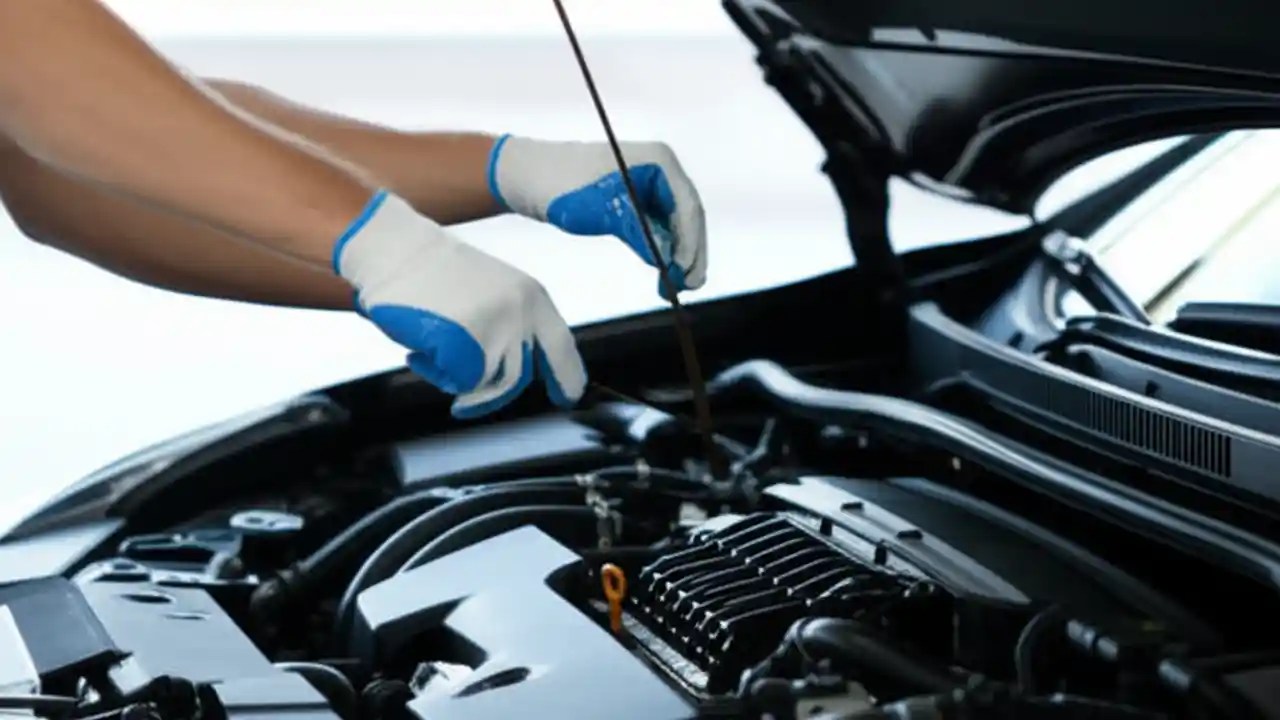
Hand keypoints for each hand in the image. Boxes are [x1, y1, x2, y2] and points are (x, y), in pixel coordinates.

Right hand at [336, 191, 586, 417]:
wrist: (395, 249)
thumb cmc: (432, 271)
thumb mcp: (493, 291)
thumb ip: (513, 324)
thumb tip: (522, 369)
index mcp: (532, 296)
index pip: (562, 347)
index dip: (567, 377)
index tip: (569, 396)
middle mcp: (522, 313)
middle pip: (519, 378)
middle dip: (489, 396)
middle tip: (465, 405)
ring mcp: (496, 330)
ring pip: (486, 383)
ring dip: (456, 376)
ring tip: (433, 350)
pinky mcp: (466, 346)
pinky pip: (455, 381)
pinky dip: (434, 372)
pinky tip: (419, 350)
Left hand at [488, 134, 706, 298]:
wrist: (528, 178)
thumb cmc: (564, 187)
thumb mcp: (606, 213)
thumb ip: (641, 234)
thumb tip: (670, 260)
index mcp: (660, 161)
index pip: (688, 208)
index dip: (692, 244)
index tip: (688, 274)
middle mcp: (660, 169)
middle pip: (687, 217)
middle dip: (690, 253)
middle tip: (690, 286)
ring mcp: (649, 184)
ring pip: (674, 225)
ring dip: (677, 255)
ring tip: (676, 288)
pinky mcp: (635, 198)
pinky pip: (658, 227)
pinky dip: (660, 250)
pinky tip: (661, 274)